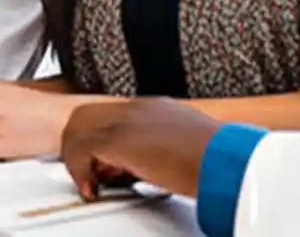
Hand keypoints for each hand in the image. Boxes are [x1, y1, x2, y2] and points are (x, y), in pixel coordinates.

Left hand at [61, 98, 221, 200]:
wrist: (222, 159)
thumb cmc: (216, 159)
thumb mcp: (189, 148)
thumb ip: (168, 149)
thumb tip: (159, 167)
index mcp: (156, 109)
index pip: (112, 116)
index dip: (102, 142)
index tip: (110, 167)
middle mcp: (138, 109)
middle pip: (87, 115)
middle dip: (83, 146)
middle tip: (96, 175)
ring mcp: (127, 120)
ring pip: (78, 127)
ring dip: (80, 158)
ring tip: (94, 183)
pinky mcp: (118, 138)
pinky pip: (80, 149)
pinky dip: (80, 173)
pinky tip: (93, 191)